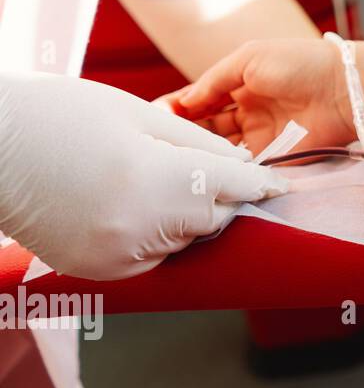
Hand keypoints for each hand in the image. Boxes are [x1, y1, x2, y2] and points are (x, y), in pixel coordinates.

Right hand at [0, 74, 286, 279]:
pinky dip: (155, 236)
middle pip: (211, 219)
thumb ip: (198, 144)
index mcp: (157, 180)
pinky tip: (134, 205)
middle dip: (221, 198)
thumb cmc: (59, 117)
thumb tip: (239, 163)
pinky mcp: (96, 272)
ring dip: (187, 217)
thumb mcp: (137, 116)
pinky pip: (149, 257)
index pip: (231, 187)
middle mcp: (141, 228)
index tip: (280, 184)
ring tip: (159, 182)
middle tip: (222, 176)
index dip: (259, 183)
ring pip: (183, 242)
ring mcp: (116, 257)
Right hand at [162, 38, 354, 155]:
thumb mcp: (248, 59)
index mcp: (239, 82)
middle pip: (205, 126)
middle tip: (158, 141)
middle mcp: (247, 110)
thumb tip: (182, 102)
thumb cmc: (299, 63)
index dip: (176, 108)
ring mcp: (260, 134)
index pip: (198, 99)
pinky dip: (224, 166)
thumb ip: (213, 81)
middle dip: (182, 133)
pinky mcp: (274, 155)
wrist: (343, 88)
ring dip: (200, 150)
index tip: (153, 117)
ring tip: (176, 153)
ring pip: (220, 148)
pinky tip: (204, 166)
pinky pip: (242, 165)